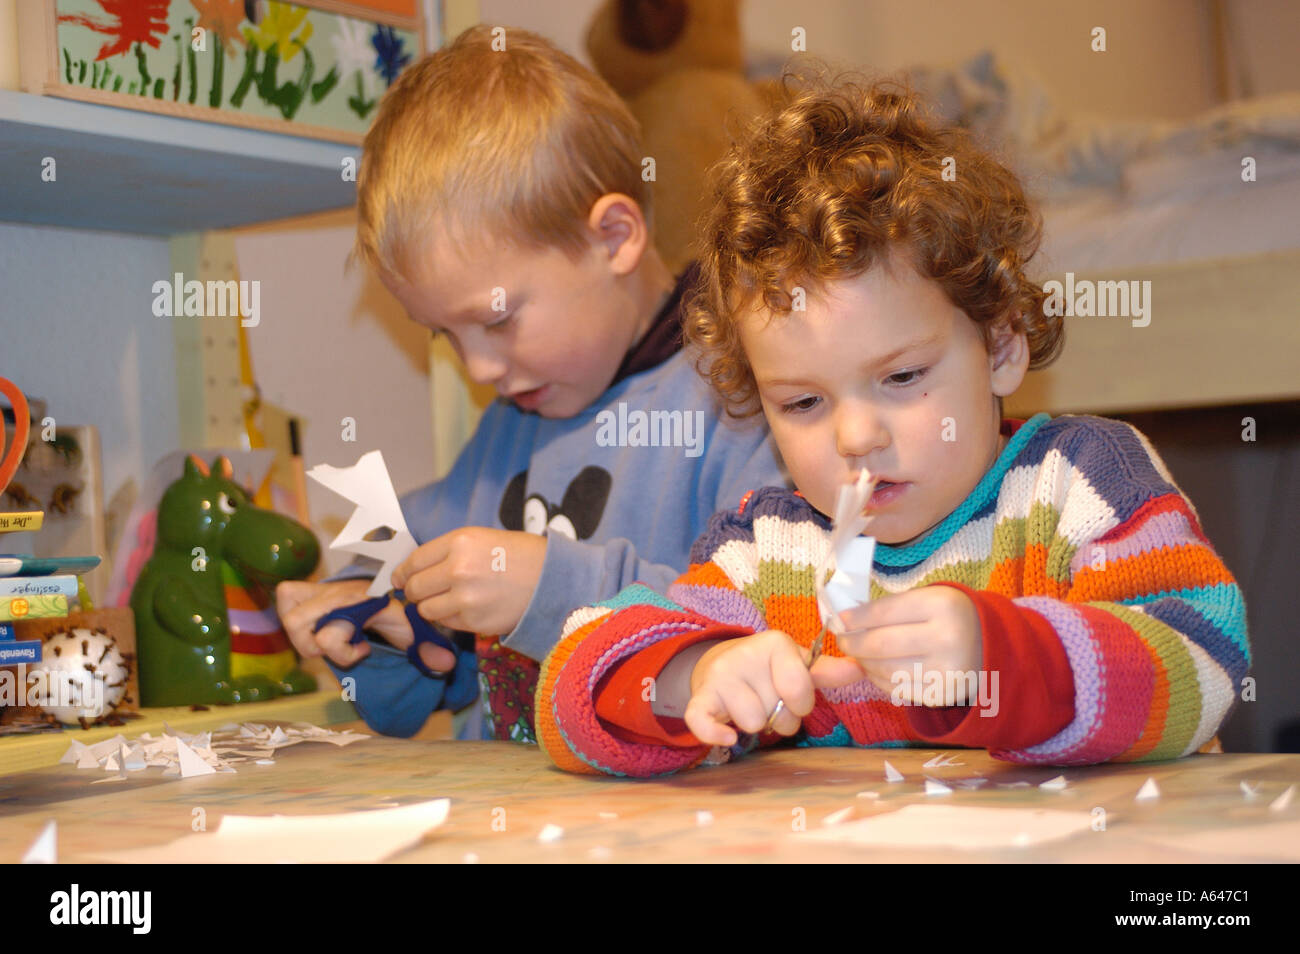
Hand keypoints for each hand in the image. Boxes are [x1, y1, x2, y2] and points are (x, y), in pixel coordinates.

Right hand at [277, 578, 425, 668]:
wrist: (388, 585)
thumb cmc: (396, 609)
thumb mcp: (412, 627)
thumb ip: (427, 647)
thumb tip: (445, 665)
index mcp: (360, 602)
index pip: (330, 635)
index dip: (343, 651)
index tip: (364, 649)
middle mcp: (336, 595)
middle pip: (299, 624)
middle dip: (318, 645)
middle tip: (342, 646)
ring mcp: (320, 591)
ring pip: (291, 615)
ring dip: (305, 637)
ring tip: (329, 638)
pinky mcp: (308, 591)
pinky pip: (287, 596)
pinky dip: (294, 616)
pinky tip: (317, 627)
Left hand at [391, 528, 546, 636]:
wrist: (555, 580)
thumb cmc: (521, 555)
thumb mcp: (483, 539)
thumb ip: (449, 551)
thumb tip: (414, 568)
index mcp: (460, 541)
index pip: (415, 560)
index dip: (402, 572)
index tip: (398, 578)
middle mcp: (458, 569)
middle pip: (414, 587)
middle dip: (414, 591)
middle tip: (421, 592)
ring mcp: (465, 598)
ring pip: (426, 609)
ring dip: (431, 607)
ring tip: (449, 600)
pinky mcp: (474, 622)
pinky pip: (446, 622)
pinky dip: (451, 618)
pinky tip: (468, 608)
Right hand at [683, 629, 842, 746]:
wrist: (719, 663)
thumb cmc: (767, 668)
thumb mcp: (796, 664)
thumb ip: (826, 672)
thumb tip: (861, 668)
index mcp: (775, 643)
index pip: (800, 691)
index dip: (800, 704)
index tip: (791, 695)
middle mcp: (746, 654)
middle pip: (778, 712)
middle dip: (778, 717)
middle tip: (769, 702)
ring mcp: (721, 675)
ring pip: (753, 723)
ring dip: (754, 725)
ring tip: (748, 707)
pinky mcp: (701, 695)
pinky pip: (703, 721)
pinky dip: (715, 733)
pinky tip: (727, 736)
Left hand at [829, 585, 982, 704]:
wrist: (992, 645)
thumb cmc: (950, 616)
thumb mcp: (928, 598)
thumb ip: (891, 607)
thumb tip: (846, 621)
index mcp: (942, 605)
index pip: (884, 612)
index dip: (856, 618)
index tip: (839, 620)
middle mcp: (947, 638)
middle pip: (881, 644)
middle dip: (853, 643)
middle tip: (843, 640)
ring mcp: (946, 671)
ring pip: (886, 669)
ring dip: (864, 663)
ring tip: (858, 655)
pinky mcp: (943, 694)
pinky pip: (898, 689)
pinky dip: (879, 679)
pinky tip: (875, 669)